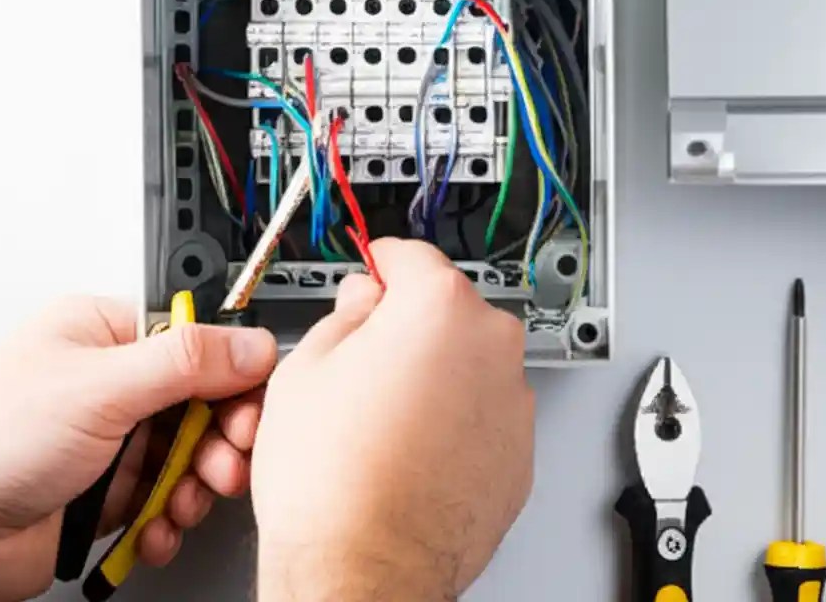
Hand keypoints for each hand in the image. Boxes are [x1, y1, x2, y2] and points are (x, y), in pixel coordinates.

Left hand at [0, 297, 274, 599]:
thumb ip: (185, 362)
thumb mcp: (99, 386)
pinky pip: (162, 503)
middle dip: (219, 442)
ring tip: (183, 501)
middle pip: (201, 406)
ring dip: (194, 487)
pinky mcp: (105, 495)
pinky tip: (156, 527)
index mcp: (104, 335)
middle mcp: (109, 385)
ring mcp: (109, 443)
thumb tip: (249, 344)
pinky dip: (167, 521)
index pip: (196, 342)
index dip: (232, 378)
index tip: (249, 410)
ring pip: (187, 460)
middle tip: (223, 463)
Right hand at [251, 239, 533, 600]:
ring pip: (468, 365)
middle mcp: (490, 346)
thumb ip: (345, 315)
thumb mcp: (305, 367)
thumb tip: (362, 302)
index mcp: (439, 307)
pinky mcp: (520, 455)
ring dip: (434, 377)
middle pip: (446, 309)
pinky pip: (483, 416)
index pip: (409, 255)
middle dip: (407, 326)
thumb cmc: (332, 482)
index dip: (376, 265)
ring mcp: (513, 404)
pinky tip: (408, 452)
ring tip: (381, 422)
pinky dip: (455, 423)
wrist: (363, 569)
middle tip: (361, 365)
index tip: (368, 275)